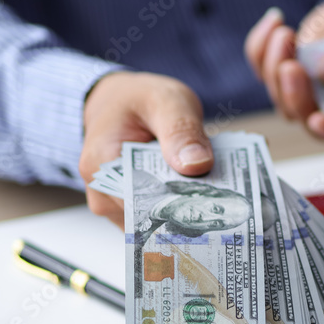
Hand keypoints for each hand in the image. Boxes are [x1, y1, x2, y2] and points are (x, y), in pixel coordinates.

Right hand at [79, 71, 213, 228]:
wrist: (120, 103)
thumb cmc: (139, 100)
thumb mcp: (166, 101)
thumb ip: (180, 129)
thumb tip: (197, 164)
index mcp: (101, 164)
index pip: (139, 201)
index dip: (176, 206)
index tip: (211, 206)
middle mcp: (102, 192)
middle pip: (148, 217)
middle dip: (185, 212)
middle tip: (222, 204)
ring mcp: (114, 205)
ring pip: (153, 223)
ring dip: (184, 213)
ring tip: (214, 199)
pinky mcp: (129, 210)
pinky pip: (155, 219)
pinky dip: (177, 210)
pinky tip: (200, 199)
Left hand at [244, 0, 323, 140]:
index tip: (318, 119)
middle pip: (311, 118)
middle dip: (295, 95)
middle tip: (290, 65)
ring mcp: (314, 97)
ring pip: (283, 98)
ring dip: (274, 67)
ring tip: (285, 33)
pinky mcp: (292, 77)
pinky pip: (265, 70)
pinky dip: (261, 48)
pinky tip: (274, 21)